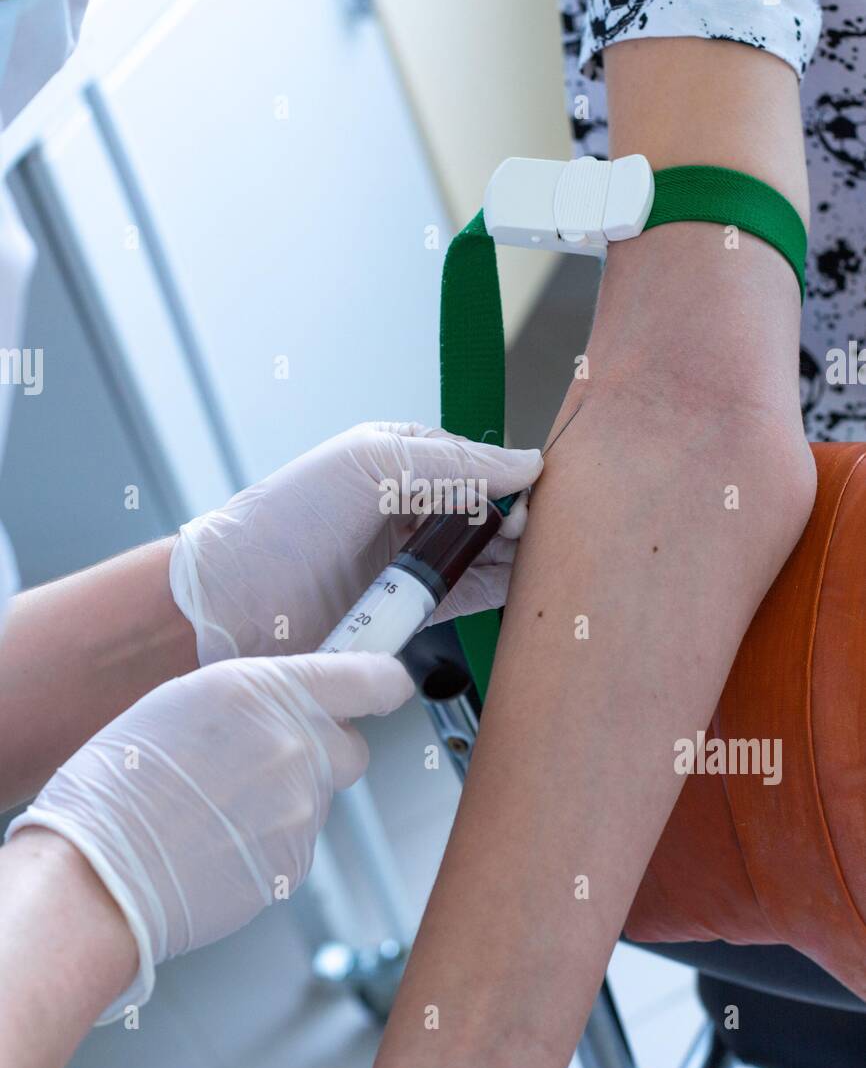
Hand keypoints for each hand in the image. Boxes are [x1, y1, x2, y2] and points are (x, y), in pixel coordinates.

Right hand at [5, 650, 413, 1021]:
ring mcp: (300, 812)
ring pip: (316, 799)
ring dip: (282, 801)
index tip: (384, 685)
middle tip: (261, 761)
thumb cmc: (117, 784)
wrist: (95, 876)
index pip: (369, 679)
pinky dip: (264, 842)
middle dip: (321, 752)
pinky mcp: (294, 865)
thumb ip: (254, 702)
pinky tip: (213, 843)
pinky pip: (294, 844)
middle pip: (350, 748)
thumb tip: (288, 709)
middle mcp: (296, 748)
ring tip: (211, 810)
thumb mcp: (183, 704)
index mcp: (266, 692)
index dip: (382, 682)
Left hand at [169, 421, 542, 662]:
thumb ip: (452, 463)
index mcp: (397, 459)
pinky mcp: (411, 608)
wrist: (235, 602)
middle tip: (543, 529)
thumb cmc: (287, 520)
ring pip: (485, 552)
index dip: (510, 475)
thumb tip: (527, 464)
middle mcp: (407, 506)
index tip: (540, 491)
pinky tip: (524, 584)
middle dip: (519, 516)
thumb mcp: (371, 466)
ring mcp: (410, 559)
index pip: (474, 461)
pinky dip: (499, 590)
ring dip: (516, 554)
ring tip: (549, 556)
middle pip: (487, 507)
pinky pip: (469, 595)